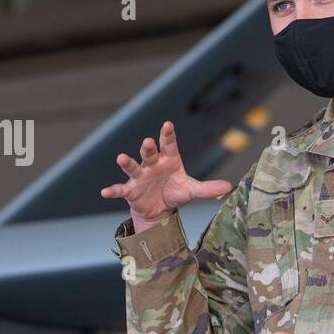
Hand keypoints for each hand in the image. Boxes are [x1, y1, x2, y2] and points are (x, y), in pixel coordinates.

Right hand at [99, 120, 231, 230]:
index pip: (169, 144)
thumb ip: (207, 188)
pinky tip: (105, 192)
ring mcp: (140, 177)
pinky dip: (112, 190)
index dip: (168, 135)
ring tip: (121, 158)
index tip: (168, 125)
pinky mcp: (130, 190)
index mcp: (168, 160)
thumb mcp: (191, 190)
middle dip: (148, 147)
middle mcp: (152, 164)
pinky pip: (120, 189)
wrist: (159, 209)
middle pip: (150, 153)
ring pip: (133, 166)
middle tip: (148, 141)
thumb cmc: (174, 192)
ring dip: (127, 162)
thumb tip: (229, 187)